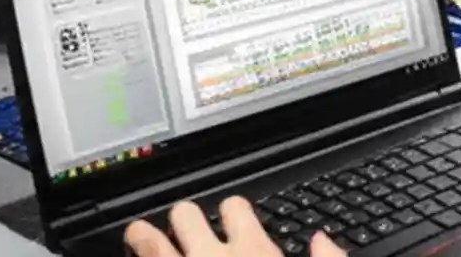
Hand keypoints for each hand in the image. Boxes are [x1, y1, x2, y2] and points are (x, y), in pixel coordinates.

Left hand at [123, 197, 347, 256]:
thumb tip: (320, 241)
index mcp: (254, 253)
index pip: (234, 208)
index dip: (232, 213)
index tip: (230, 222)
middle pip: (185, 214)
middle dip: (182, 220)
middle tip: (182, 233)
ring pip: (148, 239)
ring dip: (143, 238)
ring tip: (139, 240)